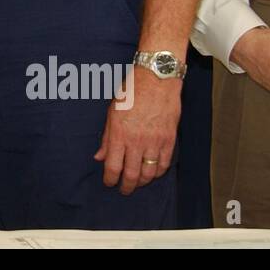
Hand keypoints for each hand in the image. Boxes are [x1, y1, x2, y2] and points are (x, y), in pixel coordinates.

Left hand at [94, 68, 181, 194]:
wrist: (157, 80)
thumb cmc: (131, 92)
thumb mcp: (112, 112)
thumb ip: (107, 138)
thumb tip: (99, 157)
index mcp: (120, 134)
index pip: (113, 166)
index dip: (110, 179)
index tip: (109, 182)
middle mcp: (137, 141)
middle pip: (132, 175)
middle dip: (126, 186)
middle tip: (123, 189)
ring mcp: (155, 142)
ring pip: (149, 173)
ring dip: (142, 182)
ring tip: (137, 183)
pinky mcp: (169, 140)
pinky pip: (164, 164)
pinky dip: (158, 172)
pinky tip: (152, 173)